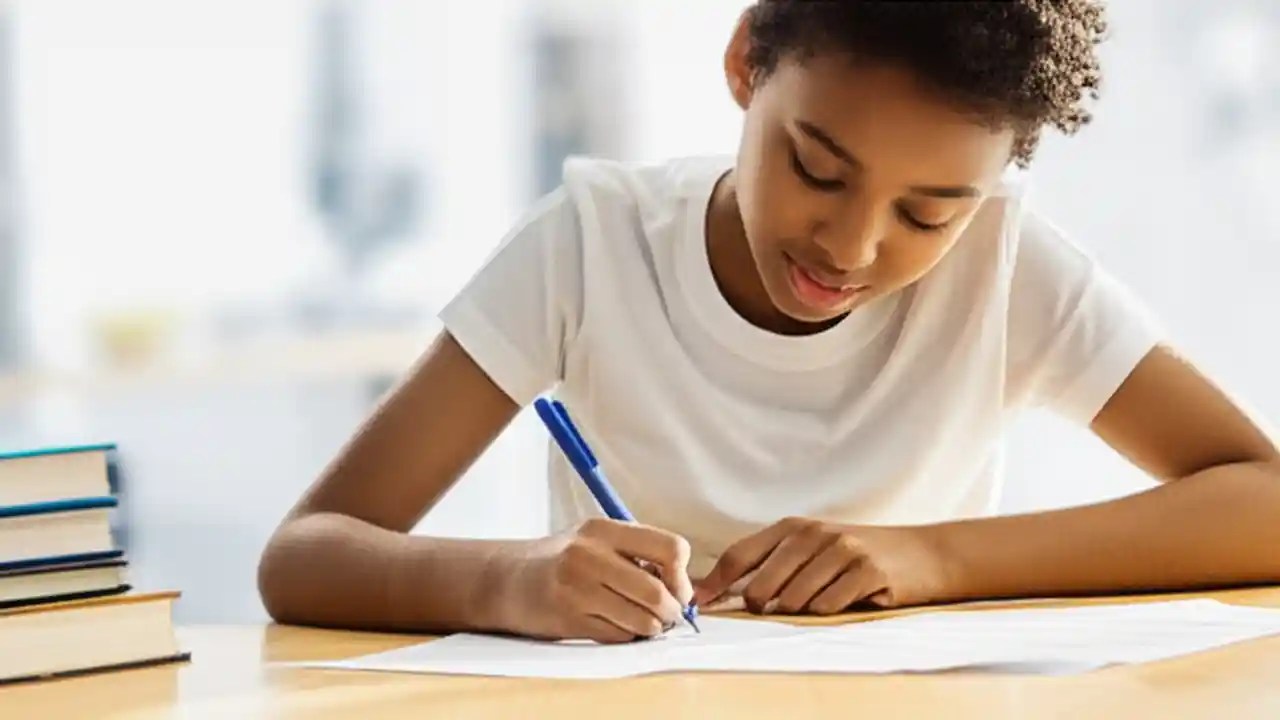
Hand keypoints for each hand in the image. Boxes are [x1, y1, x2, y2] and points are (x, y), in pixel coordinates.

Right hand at [497, 518, 692, 642]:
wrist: (506, 579)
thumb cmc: (561, 560)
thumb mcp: (595, 540)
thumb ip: (636, 554)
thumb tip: (682, 588)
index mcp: (604, 529)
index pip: (669, 548)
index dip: (682, 575)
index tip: (677, 588)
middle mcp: (590, 555)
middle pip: (656, 591)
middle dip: (672, 611)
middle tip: (669, 617)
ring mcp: (577, 589)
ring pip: (641, 620)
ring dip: (652, 628)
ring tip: (645, 624)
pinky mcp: (568, 619)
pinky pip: (618, 637)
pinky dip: (628, 637)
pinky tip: (618, 627)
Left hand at [692, 518, 951, 614]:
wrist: (924, 553)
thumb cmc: (859, 555)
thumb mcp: (815, 547)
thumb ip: (774, 563)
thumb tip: (720, 590)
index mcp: (793, 527)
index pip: (740, 554)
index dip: (715, 582)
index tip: (698, 605)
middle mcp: (814, 534)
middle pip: (762, 584)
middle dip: (761, 606)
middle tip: (777, 609)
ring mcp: (841, 550)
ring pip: (794, 600)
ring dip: (801, 611)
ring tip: (823, 599)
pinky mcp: (867, 571)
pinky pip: (828, 606)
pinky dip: (830, 612)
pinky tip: (848, 599)